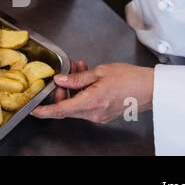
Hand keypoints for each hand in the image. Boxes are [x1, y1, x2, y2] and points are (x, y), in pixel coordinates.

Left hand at [31, 61, 152, 123]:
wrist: (150, 88)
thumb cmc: (129, 78)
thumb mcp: (99, 72)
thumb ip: (77, 78)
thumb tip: (59, 79)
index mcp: (91, 103)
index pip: (61, 110)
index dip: (45, 111)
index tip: (34, 109)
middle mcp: (94, 113)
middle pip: (66, 106)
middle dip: (62, 89)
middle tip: (68, 71)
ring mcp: (99, 115)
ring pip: (76, 104)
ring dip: (73, 88)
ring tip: (80, 69)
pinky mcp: (104, 114)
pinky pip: (86, 105)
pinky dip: (82, 92)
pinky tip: (88, 77)